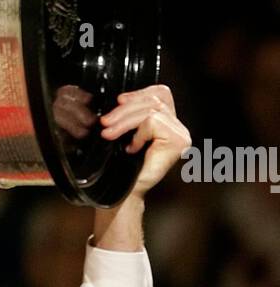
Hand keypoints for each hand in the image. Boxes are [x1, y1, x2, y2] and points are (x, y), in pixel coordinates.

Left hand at [98, 84, 190, 198]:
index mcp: (169, 123)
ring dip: (124, 121)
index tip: (119, 100)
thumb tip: (121, 98)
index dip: (140, 93)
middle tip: (105, 122)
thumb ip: (132, 116)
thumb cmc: (123, 167)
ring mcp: (181, 134)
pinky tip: (132, 148)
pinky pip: (153, 122)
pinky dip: (137, 133)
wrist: (125, 193)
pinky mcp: (178, 141)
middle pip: (154, 100)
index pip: (161, 94)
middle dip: (125, 109)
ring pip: (151, 110)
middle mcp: (179, 128)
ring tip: (109, 134)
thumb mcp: (127, 134)